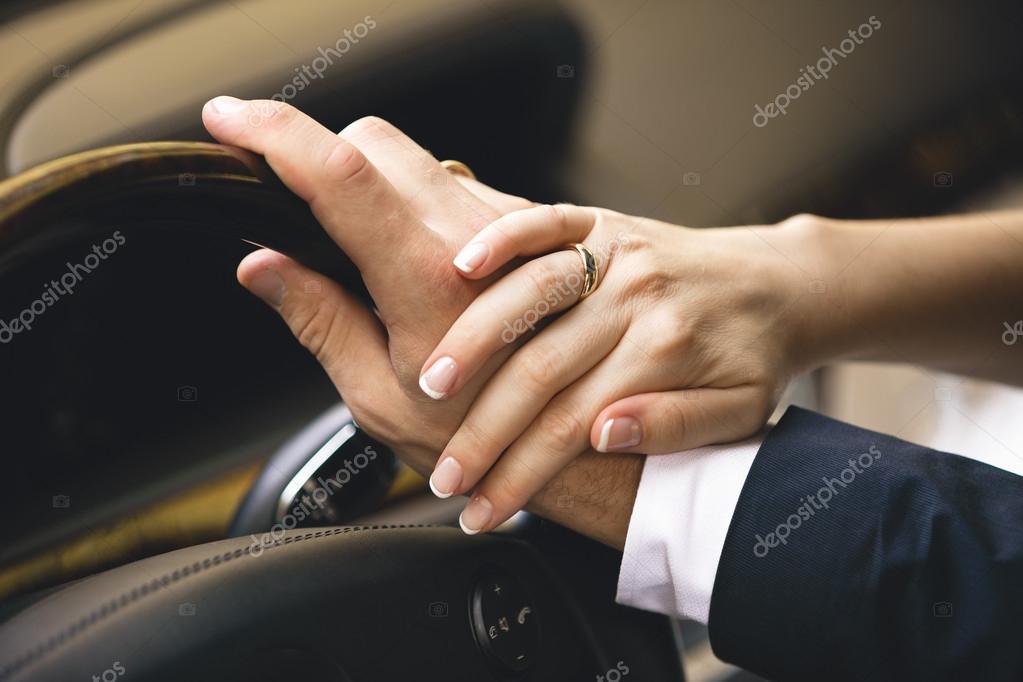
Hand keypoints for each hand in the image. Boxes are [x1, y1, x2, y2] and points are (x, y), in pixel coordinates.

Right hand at [201, 97, 641, 546]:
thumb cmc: (477, 438)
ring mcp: (503, 227)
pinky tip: (407, 247)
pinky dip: (414, 196)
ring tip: (350, 237)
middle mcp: (466, 236)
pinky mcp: (525, 230)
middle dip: (316, 149)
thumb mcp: (377, 397)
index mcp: (420, 278)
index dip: (274, 132)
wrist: (571, 441)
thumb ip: (318, 321)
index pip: (339, 173)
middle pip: (373, 141)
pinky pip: (456, 183)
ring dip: (367, 174)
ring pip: (416, 156)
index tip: (227, 118)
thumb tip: (260, 264)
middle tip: (287, 197)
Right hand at [420, 204, 811, 527]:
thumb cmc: (754, 357)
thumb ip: (674, 426)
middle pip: (538, 368)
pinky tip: (460, 261)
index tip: (479, 510)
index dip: (517, 473)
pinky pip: (545, 222)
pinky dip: (501, 236)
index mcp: (666, 352)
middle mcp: (637, 297)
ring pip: (528, 295)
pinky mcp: (603, 222)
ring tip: (426, 383)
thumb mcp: (739, 412)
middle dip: (480, 428)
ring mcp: (616, 253)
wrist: (780, 285)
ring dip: (470, 339)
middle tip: (439, 474)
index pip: (571, 424)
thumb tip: (602, 436)